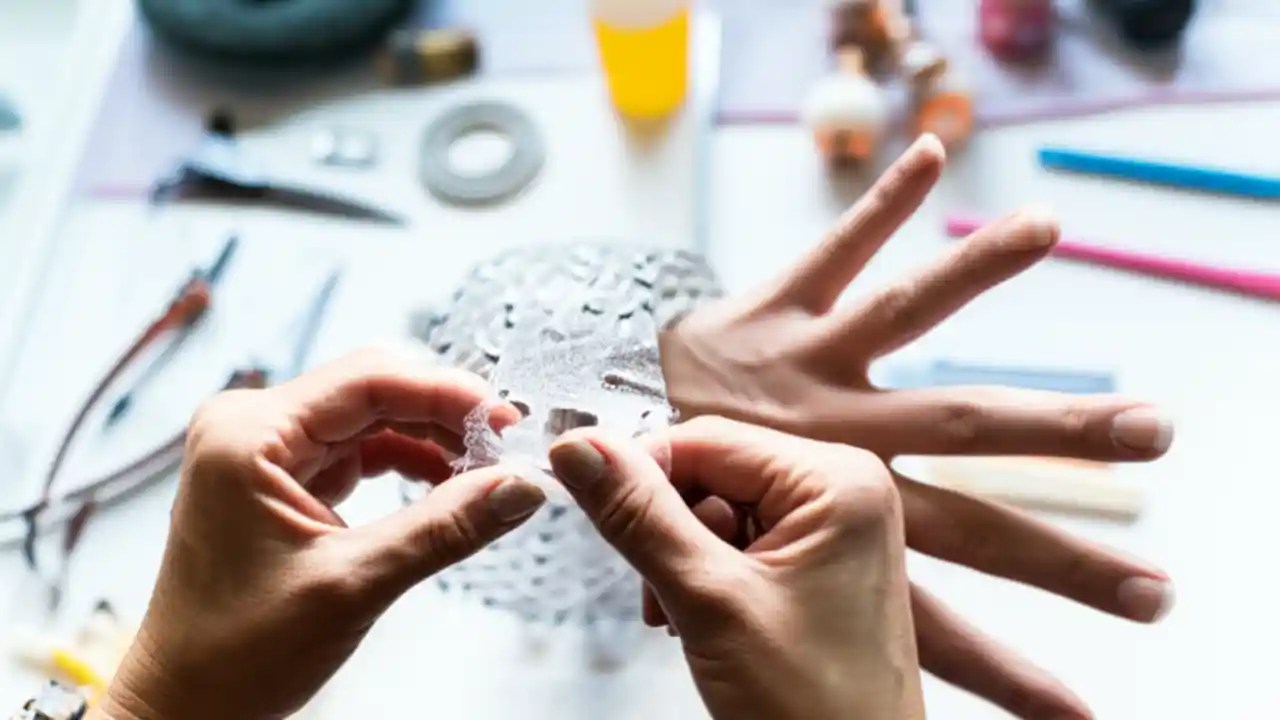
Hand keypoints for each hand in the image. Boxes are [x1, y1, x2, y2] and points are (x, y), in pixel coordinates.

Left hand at [93, 348, 542, 719]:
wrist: (187, 705)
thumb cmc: (234, 654)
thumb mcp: (353, 585)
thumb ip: (443, 528)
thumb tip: (518, 487)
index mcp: (247, 434)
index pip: (368, 381)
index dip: (446, 393)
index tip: (505, 418)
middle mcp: (249, 428)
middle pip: (371, 390)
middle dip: (443, 413)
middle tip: (504, 445)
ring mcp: (263, 451)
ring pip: (369, 418)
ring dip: (429, 437)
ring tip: (483, 468)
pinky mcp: (279, 478)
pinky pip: (356, 449)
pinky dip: (405, 461)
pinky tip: (445, 483)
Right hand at [549, 417, 923, 719]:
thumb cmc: (815, 709)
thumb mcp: (710, 602)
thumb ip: (640, 517)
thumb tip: (580, 449)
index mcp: (837, 480)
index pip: (707, 437)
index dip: (642, 469)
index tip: (588, 493)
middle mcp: (843, 489)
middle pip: (712, 469)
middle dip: (668, 526)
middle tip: (658, 587)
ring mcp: (834, 527)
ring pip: (716, 506)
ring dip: (681, 555)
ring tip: (684, 614)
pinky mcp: (818, 561)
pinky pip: (739, 539)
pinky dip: (704, 573)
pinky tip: (700, 615)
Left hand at [659, 135, 1173, 717]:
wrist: (595, 428)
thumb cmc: (672, 506)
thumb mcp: (717, 574)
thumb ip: (780, 601)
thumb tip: (826, 666)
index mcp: (830, 515)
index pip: (938, 609)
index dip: (1011, 667)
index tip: (1080, 717)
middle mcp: (834, 433)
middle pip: (964, 439)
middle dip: (1060, 436)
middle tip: (1153, 436)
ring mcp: (804, 365)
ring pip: (903, 314)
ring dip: (979, 270)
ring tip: (1046, 227)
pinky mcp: (770, 311)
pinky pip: (829, 252)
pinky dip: (881, 203)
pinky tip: (929, 154)